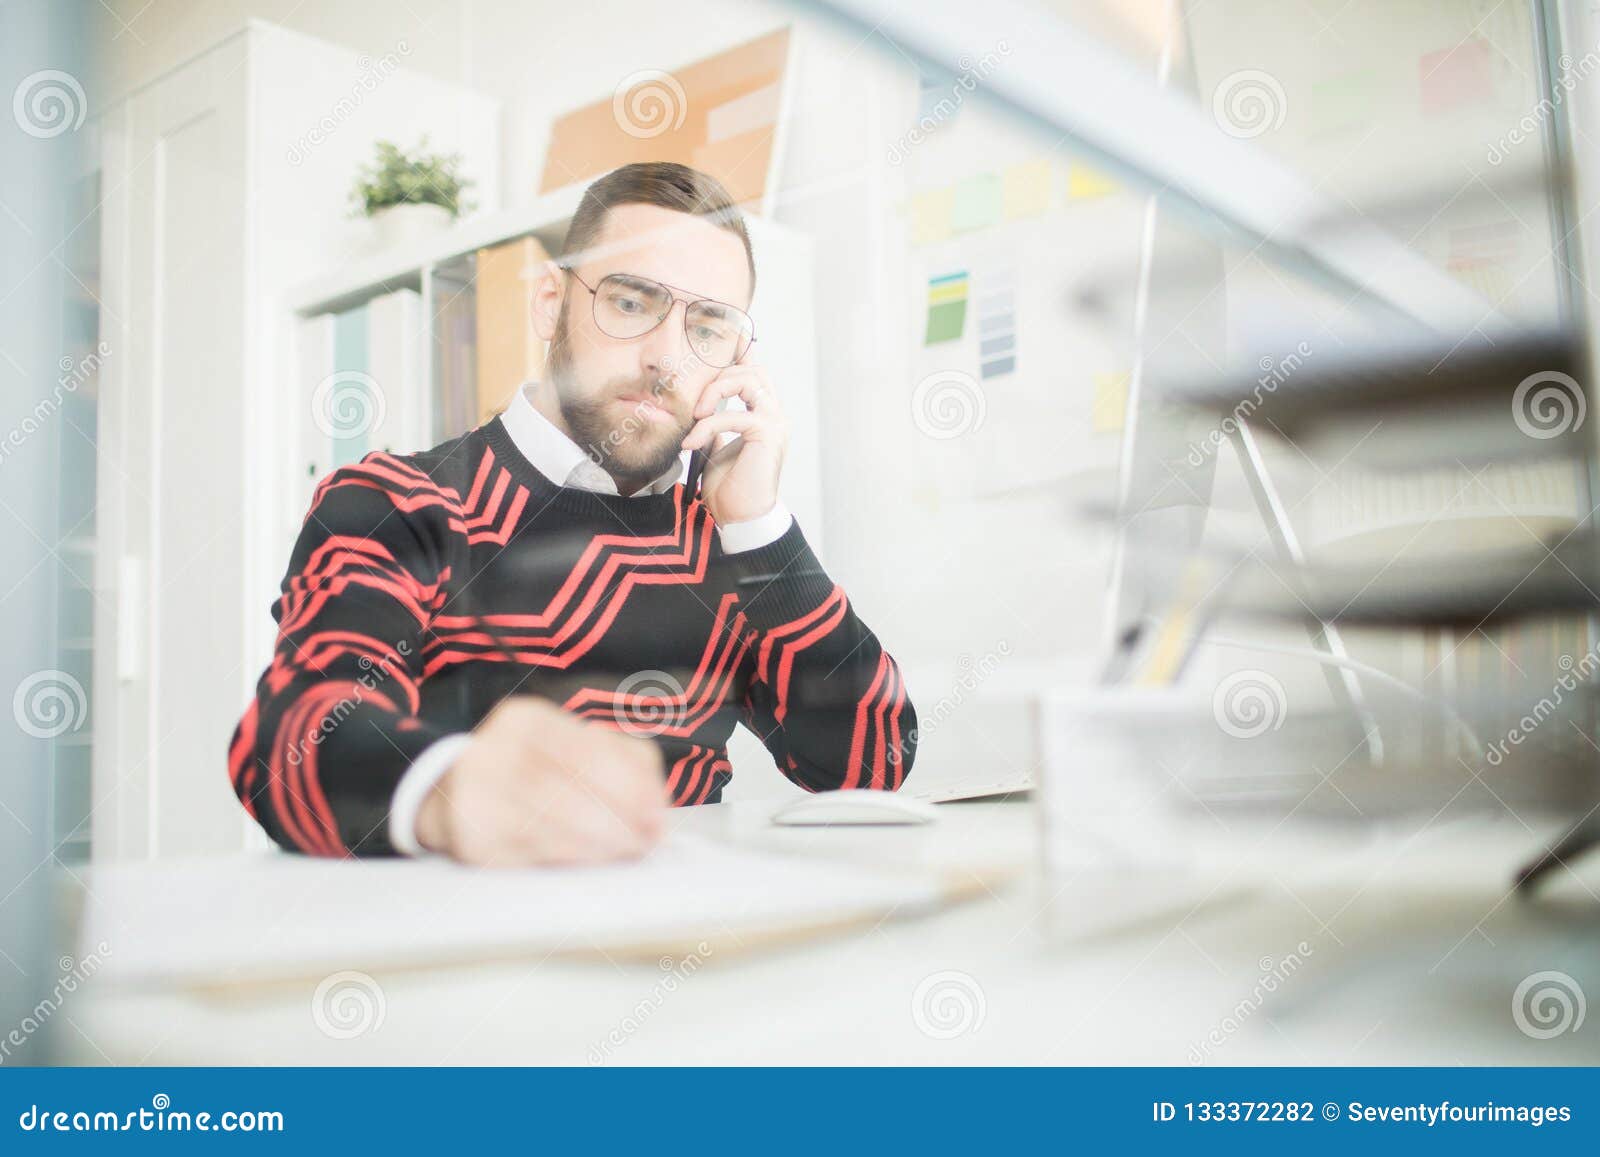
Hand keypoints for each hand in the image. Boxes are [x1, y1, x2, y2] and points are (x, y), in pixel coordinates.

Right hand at [414, 696, 666, 866]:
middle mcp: (494, 750)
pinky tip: (591, 862)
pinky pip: (528, 853)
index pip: (587, 752)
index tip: (658, 816)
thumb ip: (626, 764)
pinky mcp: (471, 838)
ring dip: (598, 844)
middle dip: (617, 820)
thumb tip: (657, 806)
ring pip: (548, 824)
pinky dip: (567, 859)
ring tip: (626, 852)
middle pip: (567, 789)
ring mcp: (476, 794)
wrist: (456, 796)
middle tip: (646, 841)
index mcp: (527, 720)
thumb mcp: (574, 747)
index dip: (629, 787)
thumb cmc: (534, 770)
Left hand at [681, 348, 788, 525]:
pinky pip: (733, 415)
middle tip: (695, 405)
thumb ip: (716, 425)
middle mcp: (774, 414)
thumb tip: (701, 412)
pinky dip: (707, 426)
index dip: (743, 350)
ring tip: (696, 416)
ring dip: (715, 392)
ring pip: (749, 381)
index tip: (730, 332)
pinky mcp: (767, 434)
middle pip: (751, 370)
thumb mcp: (716, 447)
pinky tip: (692, 443)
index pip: (755, 372)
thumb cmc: (729, 488)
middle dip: (718, 377)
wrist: (740, 518)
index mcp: (764, 414)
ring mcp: (775, 423)